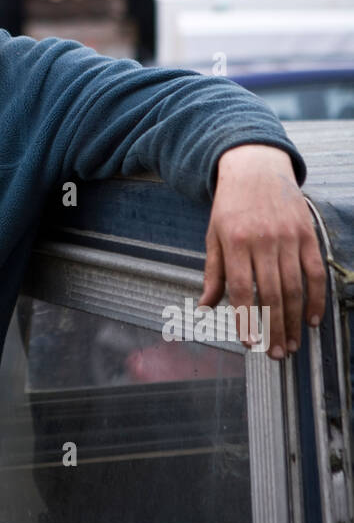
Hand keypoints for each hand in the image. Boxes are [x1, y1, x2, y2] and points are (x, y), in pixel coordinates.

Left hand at [198, 144, 325, 360]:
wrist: (256, 168)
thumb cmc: (231, 205)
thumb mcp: (214, 235)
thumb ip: (213, 272)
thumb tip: (205, 307)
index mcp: (235, 242)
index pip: (240, 289)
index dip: (245, 319)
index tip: (250, 343)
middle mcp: (263, 240)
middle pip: (270, 294)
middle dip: (273, 329)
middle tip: (276, 354)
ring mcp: (288, 237)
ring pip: (294, 288)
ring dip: (294, 321)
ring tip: (292, 345)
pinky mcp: (307, 235)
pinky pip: (315, 272)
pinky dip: (317, 298)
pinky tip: (313, 320)